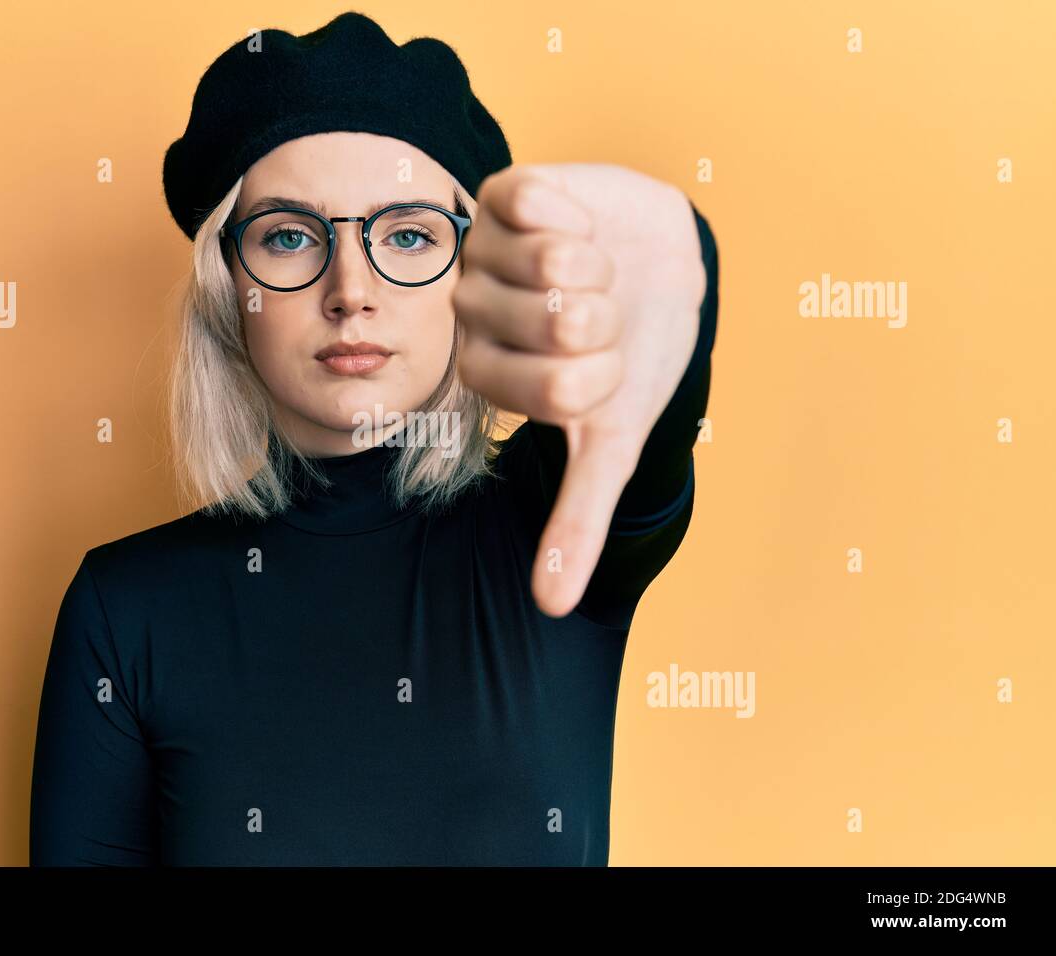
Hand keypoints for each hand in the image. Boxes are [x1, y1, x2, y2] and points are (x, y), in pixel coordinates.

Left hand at [452, 163, 705, 618]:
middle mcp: (470, 316)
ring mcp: (482, 252)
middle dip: (612, 321)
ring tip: (593, 268)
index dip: (608, 376)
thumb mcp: (609, 439)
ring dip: (602, 269)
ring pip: (555, 265)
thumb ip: (576, 518)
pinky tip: (579, 225)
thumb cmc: (632, 355)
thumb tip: (552, 608)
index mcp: (487, 377)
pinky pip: (539, 202)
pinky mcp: (503, 193)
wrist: (659, 265)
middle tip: (600, 312)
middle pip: (563, 326)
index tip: (605, 367)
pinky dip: (582, 216)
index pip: (556, 392)